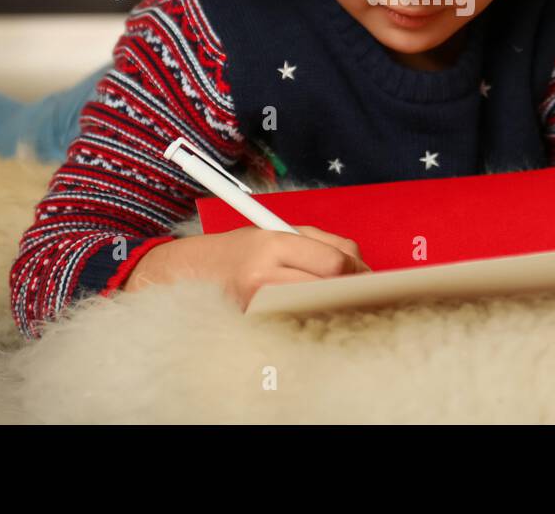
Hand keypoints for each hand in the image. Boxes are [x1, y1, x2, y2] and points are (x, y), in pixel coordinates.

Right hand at [124, 225, 369, 310]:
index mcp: (272, 245)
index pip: (332, 263)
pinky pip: (297, 320)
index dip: (355, 269)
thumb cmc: (241, 249)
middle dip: (351, 287)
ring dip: (333, 302)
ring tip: (337, 297)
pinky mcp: (255, 322)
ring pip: (316, 306)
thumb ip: (322, 242)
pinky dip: (311, 314)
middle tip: (361, 288)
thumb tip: (359, 263)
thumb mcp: (278, 231)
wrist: (191, 271)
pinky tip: (314, 309)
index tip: (364, 272)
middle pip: (328, 287)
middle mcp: (264, 276)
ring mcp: (258, 304)